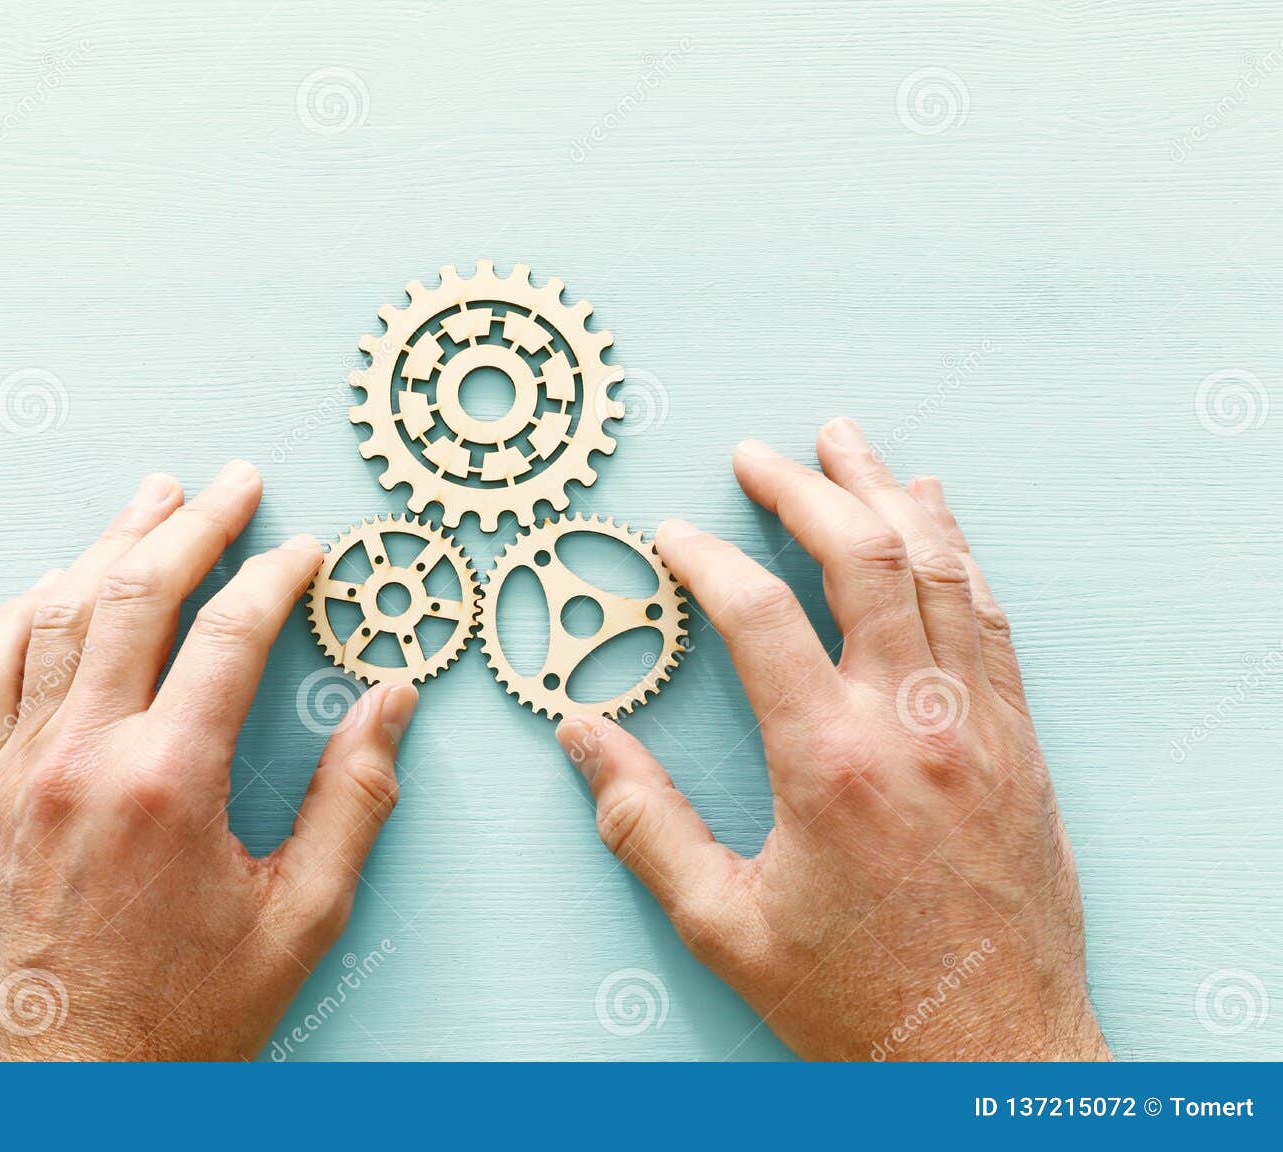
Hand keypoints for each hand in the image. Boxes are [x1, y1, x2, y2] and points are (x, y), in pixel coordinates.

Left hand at [0, 461, 416, 1059]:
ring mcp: (23, 772)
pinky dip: (16, 615)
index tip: (308, 552)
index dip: (276, 578)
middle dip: (194, 524)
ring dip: (107, 544)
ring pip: (55, 617)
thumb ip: (354, 800)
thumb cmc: (191, 1014)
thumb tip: (392, 706)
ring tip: (152, 496)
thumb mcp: (304, 916)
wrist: (77, 1086)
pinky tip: (48, 584)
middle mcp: (84, 758)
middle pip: (135, 596)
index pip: (228, 634)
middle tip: (236, 481)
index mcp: (169, 782)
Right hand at [557, 419, 1108, 1060]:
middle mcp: (916, 725)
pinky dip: (959, 559)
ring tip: (852, 445)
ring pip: (940, 573)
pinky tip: (939, 526)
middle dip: (807, 489)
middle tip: (761, 453)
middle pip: (864, 559)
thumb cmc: (858, 1001)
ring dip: (892, 496)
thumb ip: (643, 823)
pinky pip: (990, 622)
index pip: (760, 614)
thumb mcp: (724, 924)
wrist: (992, 1057)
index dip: (707, 558)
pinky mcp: (1021, 745)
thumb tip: (583, 741)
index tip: (675, 533)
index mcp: (831, 762)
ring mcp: (980, 728)